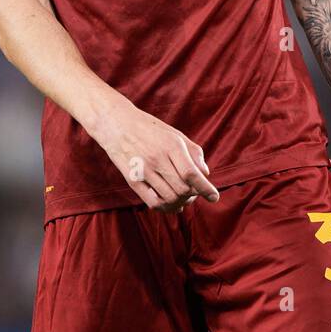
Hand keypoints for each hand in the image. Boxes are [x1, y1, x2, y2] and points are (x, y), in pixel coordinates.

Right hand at [89, 101, 218, 212]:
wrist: (116, 124)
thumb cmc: (149, 128)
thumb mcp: (174, 133)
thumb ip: (193, 151)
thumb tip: (205, 173)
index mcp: (171, 145)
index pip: (192, 174)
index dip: (205, 189)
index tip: (214, 197)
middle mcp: (158, 158)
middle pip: (183, 189)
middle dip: (193, 196)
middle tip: (195, 194)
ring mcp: (143, 170)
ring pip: (170, 199)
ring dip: (181, 203)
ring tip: (183, 199)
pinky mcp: (132, 180)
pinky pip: (153, 202)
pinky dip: (166, 207)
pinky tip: (170, 204)